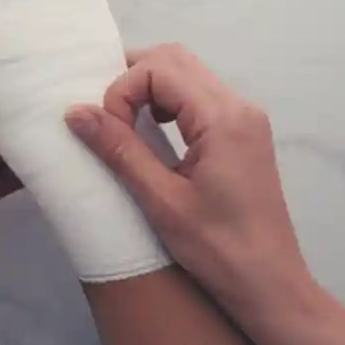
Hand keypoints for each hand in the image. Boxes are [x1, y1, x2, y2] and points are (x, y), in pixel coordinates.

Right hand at [63, 44, 308, 319]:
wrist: (269, 286)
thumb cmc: (217, 249)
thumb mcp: (161, 200)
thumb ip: (119, 149)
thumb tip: (75, 111)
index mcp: (223, 117)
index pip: (159, 67)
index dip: (122, 91)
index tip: (109, 132)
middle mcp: (238, 106)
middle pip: (174, 58)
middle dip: (131, 78)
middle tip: (106, 118)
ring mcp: (244, 118)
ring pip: (186, 73)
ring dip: (147, 89)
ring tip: (124, 125)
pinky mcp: (242, 133)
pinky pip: (198, 96)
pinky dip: (166, 102)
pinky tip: (152, 133)